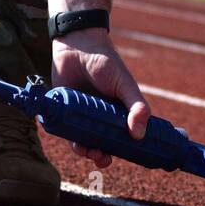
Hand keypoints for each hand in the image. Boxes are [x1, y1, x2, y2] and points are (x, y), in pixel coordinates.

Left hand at [50, 28, 150, 167]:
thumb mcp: (125, 85)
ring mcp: (82, 116)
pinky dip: (71, 142)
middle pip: (103, 143)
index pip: (123, 137)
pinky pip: (67, 133)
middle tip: (104, 158)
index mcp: (118, 113)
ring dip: (87, 152)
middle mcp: (100, 118)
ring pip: (85, 142)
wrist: (77, 46)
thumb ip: (137, 107)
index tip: (128, 157)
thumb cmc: (106, 63)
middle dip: (103, 155)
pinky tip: (76, 145)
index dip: (125, 149)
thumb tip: (140, 135)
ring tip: (90, 153)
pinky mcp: (65, 113)